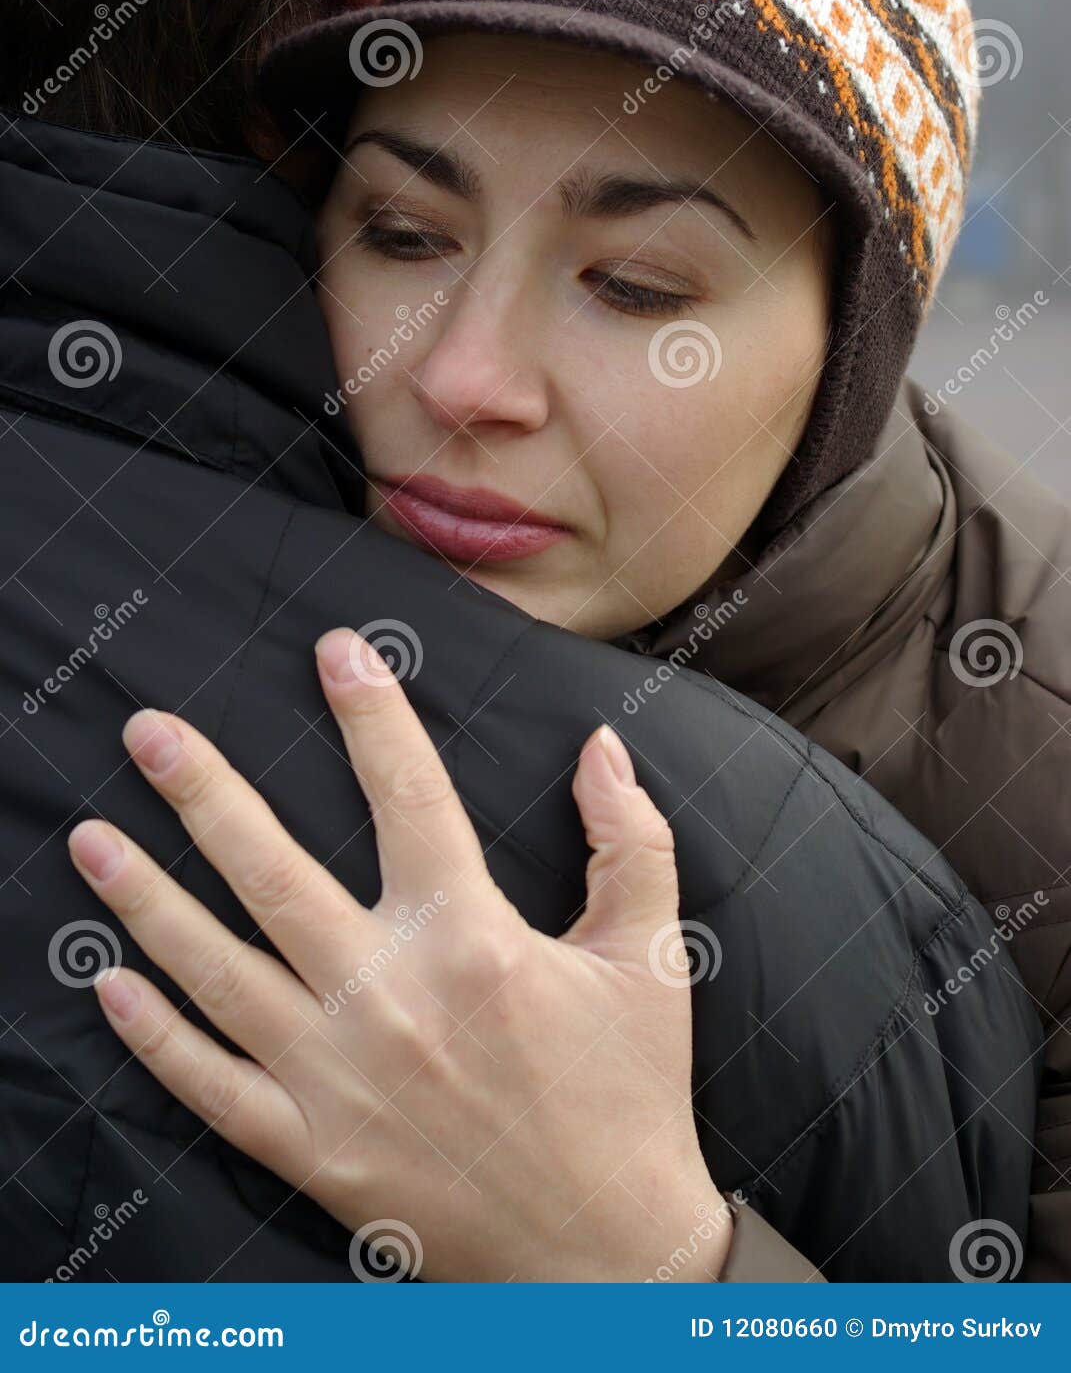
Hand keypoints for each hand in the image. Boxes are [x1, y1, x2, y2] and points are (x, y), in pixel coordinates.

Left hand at [67, 627, 730, 1282]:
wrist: (606, 1261)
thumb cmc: (630, 1097)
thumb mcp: (651, 958)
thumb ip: (630, 840)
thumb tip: (603, 744)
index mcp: (472, 940)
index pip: (409, 793)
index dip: (370, 712)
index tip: (335, 648)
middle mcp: (388, 998)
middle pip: (272, 870)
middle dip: (203, 791)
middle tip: (148, 729)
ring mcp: (335, 1078)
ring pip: (216, 969)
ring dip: (145, 900)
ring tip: (92, 836)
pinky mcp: (310, 1150)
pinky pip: (210, 1084)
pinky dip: (153, 1036)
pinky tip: (107, 983)